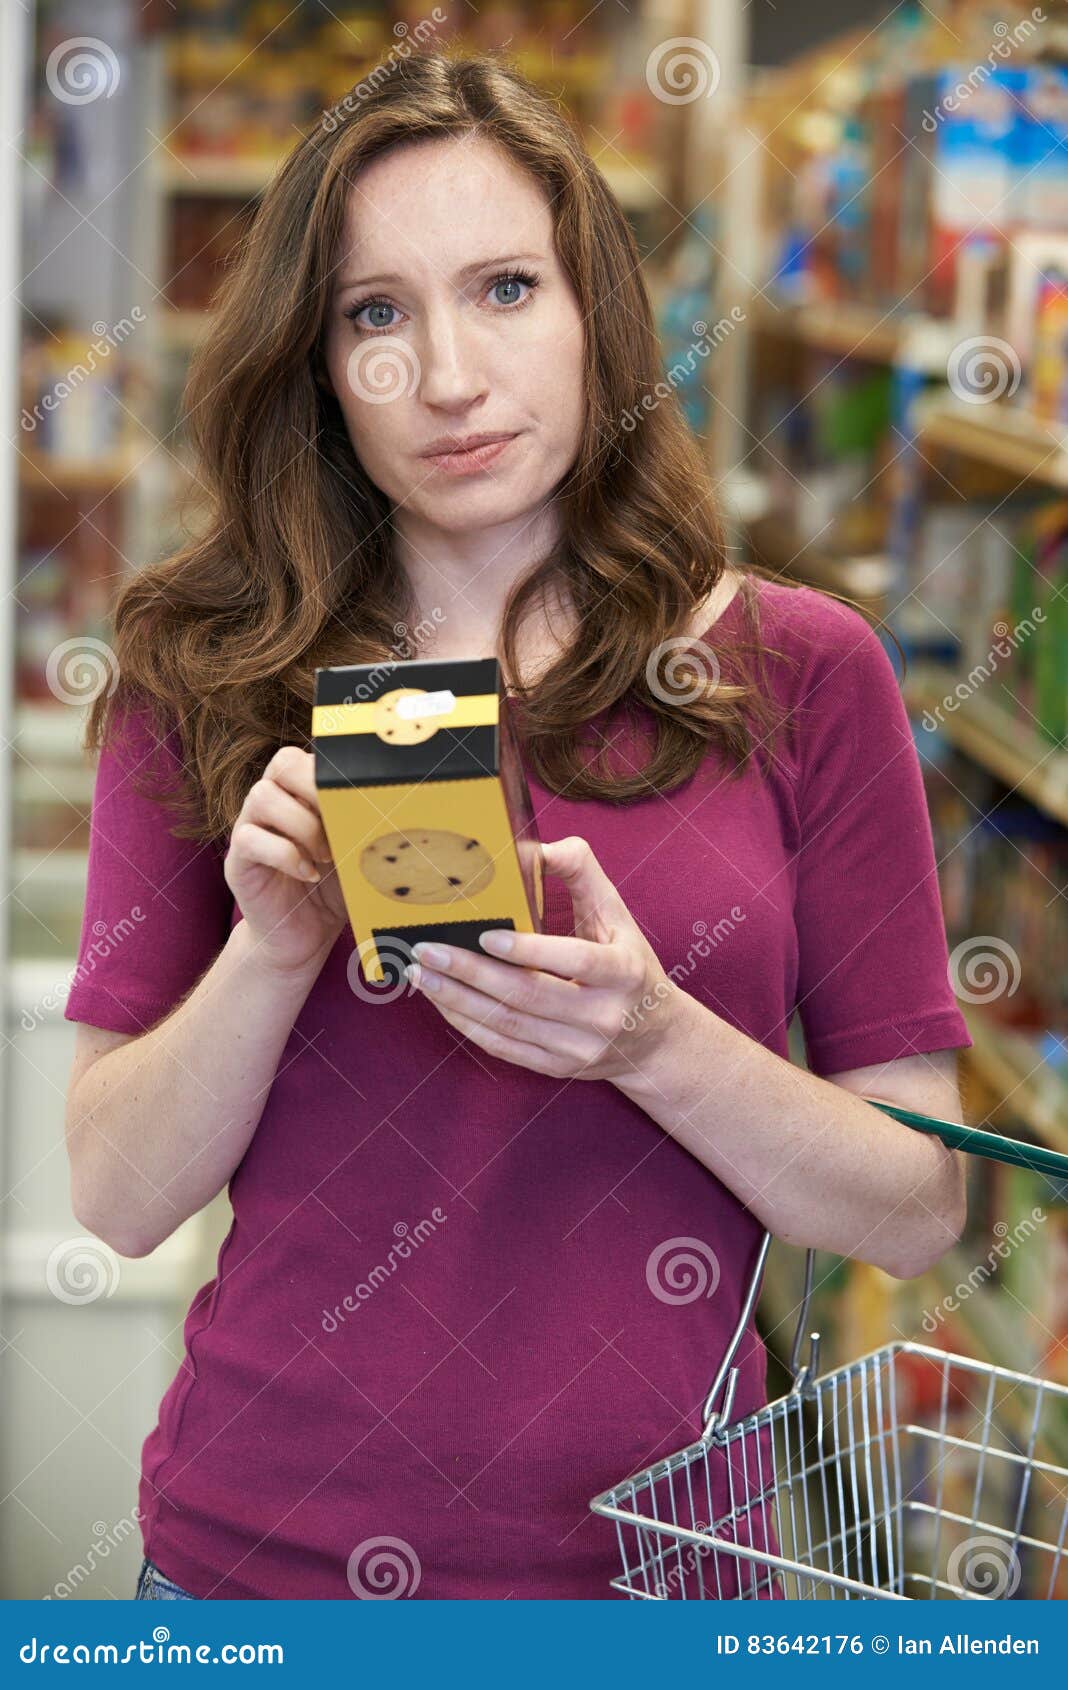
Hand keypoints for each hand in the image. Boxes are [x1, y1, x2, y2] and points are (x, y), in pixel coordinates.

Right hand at [224, 746, 347, 975]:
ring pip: (261, 796)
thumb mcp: (356, 853)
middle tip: (339, 823)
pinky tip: (307, 874)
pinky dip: (285, 855)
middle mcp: (272, 803)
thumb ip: (363, 826)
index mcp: (300, 793)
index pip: (307, 757)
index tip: (357, 803)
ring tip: (326, 855)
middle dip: (315, 788)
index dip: (330, 773)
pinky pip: (248, 839)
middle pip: (282, 763)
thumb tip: (393, 807)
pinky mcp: (237, 860)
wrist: (305, 936)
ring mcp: (250, 828)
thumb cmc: (335, 889)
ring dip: (302, 824)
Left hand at [403, 834, 690, 1086]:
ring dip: (458, 999)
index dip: (530, 950)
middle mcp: (603, 1016)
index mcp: (623, 973)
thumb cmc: (629, 965)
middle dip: (471, 973)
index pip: (576, 961)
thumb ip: (582, 874)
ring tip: (422, 973)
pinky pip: (504, 1048)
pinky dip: (468, 1025)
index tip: (486, 935)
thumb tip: (537, 848)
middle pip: (529, 997)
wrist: (653, 1039)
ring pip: (509, 1025)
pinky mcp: (557, 1068)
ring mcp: (578, 1049)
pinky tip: (442, 1001)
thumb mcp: (618, 916)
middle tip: (427, 950)